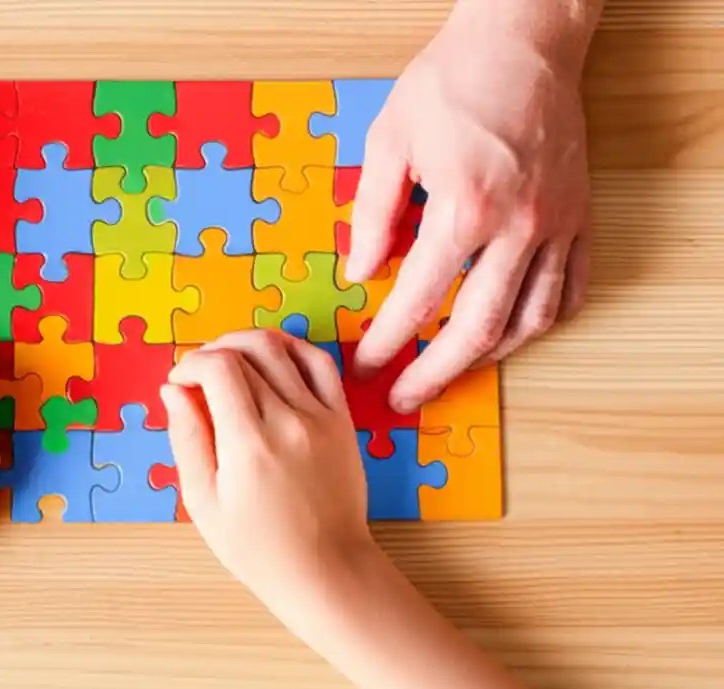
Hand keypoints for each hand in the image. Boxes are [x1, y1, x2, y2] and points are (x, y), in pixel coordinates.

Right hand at [161, 329, 374, 620]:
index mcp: (248, 444)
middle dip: (211, 352)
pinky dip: (291, 347)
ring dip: (246, 342)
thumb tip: (172, 390)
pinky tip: (270, 357)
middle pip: (245, 352)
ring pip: (280, 347)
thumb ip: (186, 439)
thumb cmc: (258, 547)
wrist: (326, 569)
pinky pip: (319, 362)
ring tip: (227, 360)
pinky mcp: (341, 419)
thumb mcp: (204, 502)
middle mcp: (287, 421)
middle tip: (197, 375)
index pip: (217, 368)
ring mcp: (320, 416)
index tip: (178, 383)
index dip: (190, 363)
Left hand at [348, 2, 593, 411]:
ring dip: (489, 357)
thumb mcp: (389, 141)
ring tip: (452, 371)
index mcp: (465, 209)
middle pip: (478, 329)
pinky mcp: (579, 216)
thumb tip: (360, 272)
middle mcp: (519, 226)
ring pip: (531, 318)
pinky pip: (569, 288)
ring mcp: (557, 224)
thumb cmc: (453, 82)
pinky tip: (512, 332)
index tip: (365, 363)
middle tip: (405, 397)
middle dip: (435, 373)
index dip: (387, 340)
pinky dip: (540, 320)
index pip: (417, 298)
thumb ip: (372, 215)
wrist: (524, 41)